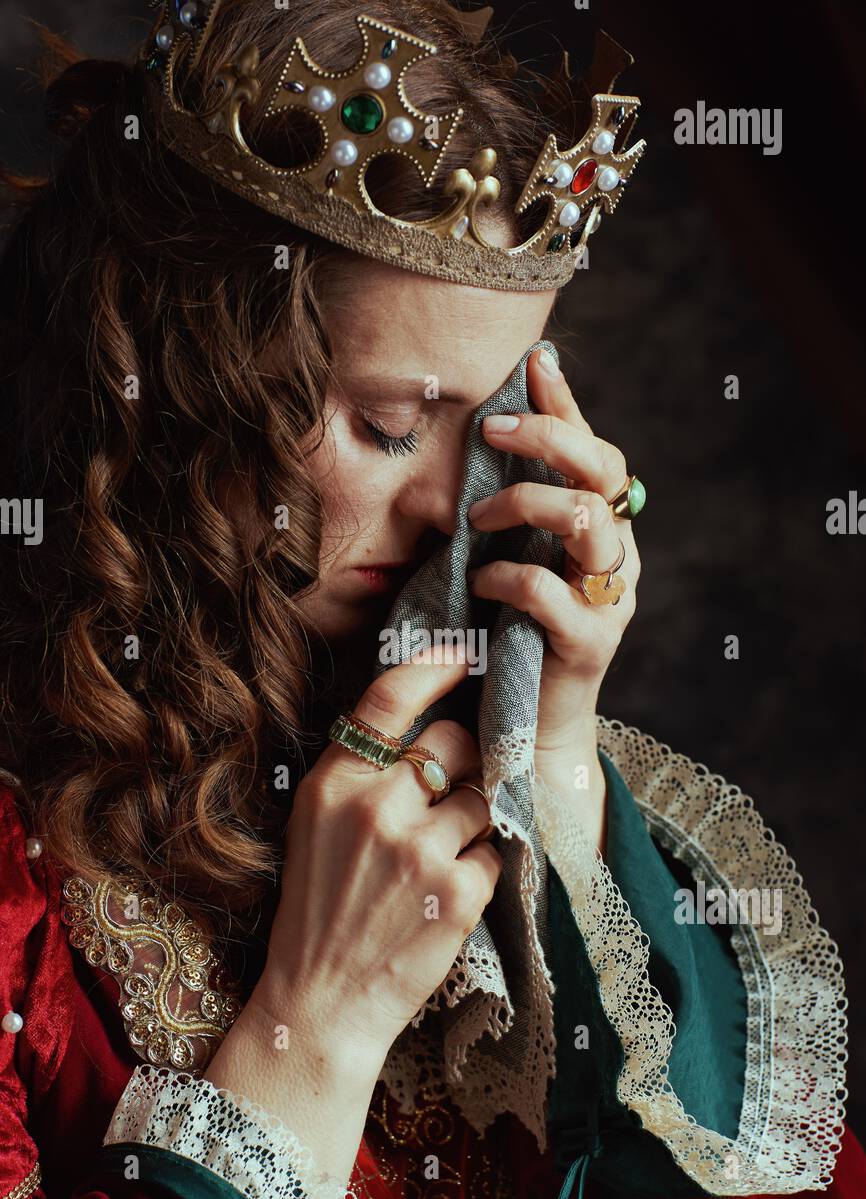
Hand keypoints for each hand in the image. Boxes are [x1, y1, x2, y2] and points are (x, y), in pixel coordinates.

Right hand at [255, 647, 501, 1067]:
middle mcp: (374, 807)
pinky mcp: (457, 892)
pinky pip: (494, 851)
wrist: (320, 1003)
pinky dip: (479, 870)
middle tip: (438, 804)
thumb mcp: (314, 825)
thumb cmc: (319, 909)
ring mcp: (418, 850)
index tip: (464, 653)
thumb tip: (428, 724)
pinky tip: (443, 897)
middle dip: (460, 764)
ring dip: (471, 824)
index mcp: (332, 784)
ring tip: (432, 864)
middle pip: (454, 742)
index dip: (434, 665)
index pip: (390, 698)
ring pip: (482, 798)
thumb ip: (360, 772)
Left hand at [466, 348, 640, 837]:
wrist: (525, 731)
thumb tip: (474, 446)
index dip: (568, 406)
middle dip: (550, 436)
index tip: (534, 365)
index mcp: (600, 531)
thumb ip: (504, 514)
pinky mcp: (590, 646)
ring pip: (589, 521)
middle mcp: (616, 557)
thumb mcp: (506, 563)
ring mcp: (609, 601)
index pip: (596, 452)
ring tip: (477, 517)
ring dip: (528, 503)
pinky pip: (550, 592)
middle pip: (605, 472)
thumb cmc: (508, 640)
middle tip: (492, 428)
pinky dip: (507, 578)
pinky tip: (479, 583)